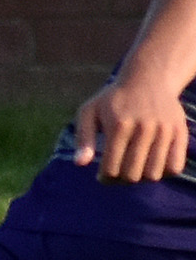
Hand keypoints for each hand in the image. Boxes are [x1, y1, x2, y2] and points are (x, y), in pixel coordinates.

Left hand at [73, 79, 189, 183]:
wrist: (147, 79)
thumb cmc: (113, 99)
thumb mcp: (89, 111)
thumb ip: (84, 138)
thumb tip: (80, 164)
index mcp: (118, 124)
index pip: (111, 167)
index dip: (105, 178)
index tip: (102, 176)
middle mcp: (143, 128)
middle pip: (132, 174)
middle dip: (121, 180)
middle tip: (117, 175)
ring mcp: (164, 131)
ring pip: (153, 174)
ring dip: (141, 178)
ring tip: (133, 169)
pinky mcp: (180, 133)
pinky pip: (175, 167)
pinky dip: (163, 172)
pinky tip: (151, 164)